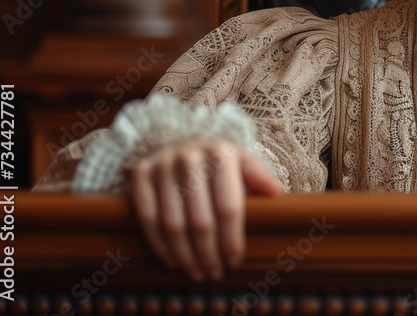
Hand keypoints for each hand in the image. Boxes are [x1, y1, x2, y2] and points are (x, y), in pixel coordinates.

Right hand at [130, 139, 282, 280]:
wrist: (179, 145)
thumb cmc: (216, 163)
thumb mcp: (241, 162)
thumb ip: (258, 177)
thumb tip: (276, 193)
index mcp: (220, 154)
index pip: (228, 208)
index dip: (231, 239)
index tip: (235, 260)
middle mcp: (189, 158)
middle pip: (200, 221)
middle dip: (209, 253)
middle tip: (215, 272)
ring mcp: (162, 166)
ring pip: (173, 224)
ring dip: (185, 255)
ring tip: (197, 272)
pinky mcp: (140, 175)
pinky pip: (148, 219)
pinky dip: (160, 245)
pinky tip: (173, 260)